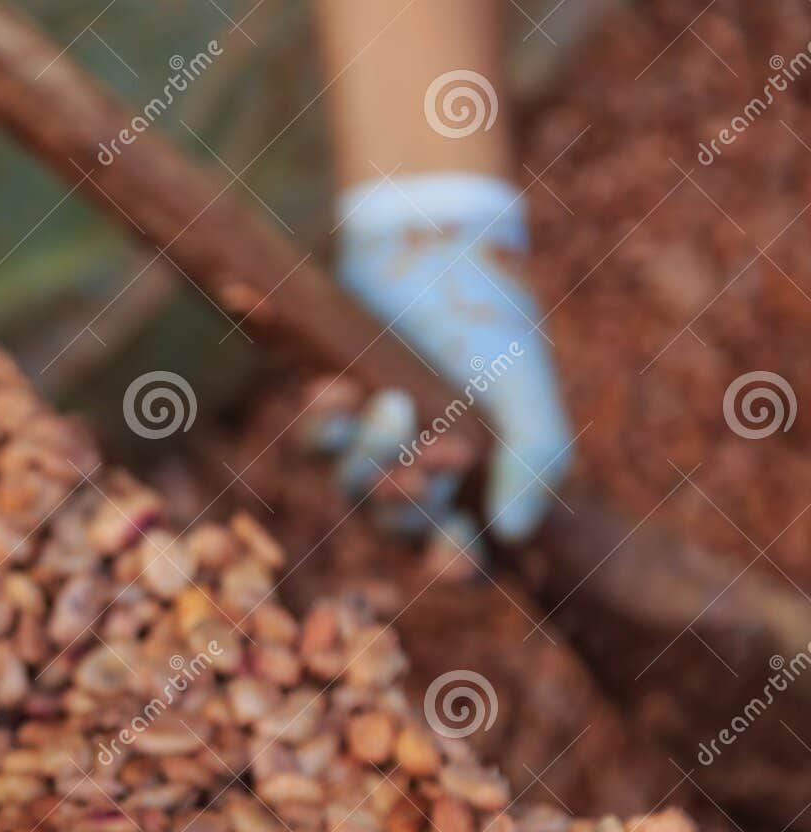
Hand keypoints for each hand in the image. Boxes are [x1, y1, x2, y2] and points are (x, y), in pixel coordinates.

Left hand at [326, 173, 573, 542]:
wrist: (434, 250)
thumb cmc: (491, 325)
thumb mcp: (527, 389)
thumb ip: (535, 461)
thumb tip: (513, 535)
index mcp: (476, 486)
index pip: (461, 555)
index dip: (454, 564)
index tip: (455, 553)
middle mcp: (421, 477)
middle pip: (397, 526)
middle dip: (406, 498)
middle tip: (428, 453)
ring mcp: (373, 451)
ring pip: (352, 490)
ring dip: (368, 456)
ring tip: (391, 401)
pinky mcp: (331, 417)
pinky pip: (314, 445)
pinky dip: (325, 424)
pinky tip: (339, 389)